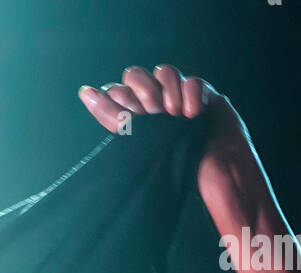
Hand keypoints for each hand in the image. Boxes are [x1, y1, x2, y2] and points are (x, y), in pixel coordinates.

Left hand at [78, 64, 258, 208]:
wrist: (216, 172)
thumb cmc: (175, 165)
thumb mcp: (136, 145)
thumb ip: (112, 117)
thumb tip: (84, 91)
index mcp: (133, 117)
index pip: (116, 91)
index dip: (122, 98)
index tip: (133, 115)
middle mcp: (154, 104)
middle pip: (136, 74)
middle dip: (143, 89)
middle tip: (154, 112)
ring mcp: (177, 97)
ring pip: (164, 71)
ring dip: (167, 91)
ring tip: (176, 115)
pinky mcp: (202, 94)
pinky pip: (191, 80)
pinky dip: (190, 93)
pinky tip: (194, 113)